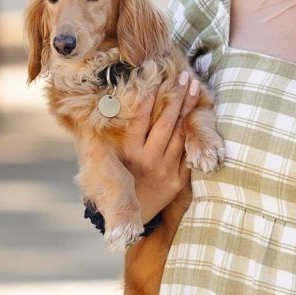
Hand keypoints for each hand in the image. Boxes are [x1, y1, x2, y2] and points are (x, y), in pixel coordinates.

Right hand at [117, 68, 202, 223]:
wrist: (132, 219)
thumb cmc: (119, 183)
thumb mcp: (111, 161)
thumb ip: (115, 137)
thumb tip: (96, 109)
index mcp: (129, 154)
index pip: (141, 121)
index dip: (149, 99)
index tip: (156, 80)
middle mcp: (148, 160)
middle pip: (166, 123)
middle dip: (176, 97)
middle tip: (184, 75)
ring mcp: (166, 169)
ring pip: (181, 133)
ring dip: (188, 108)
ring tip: (194, 86)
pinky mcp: (179, 178)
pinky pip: (188, 151)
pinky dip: (193, 131)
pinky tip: (199, 114)